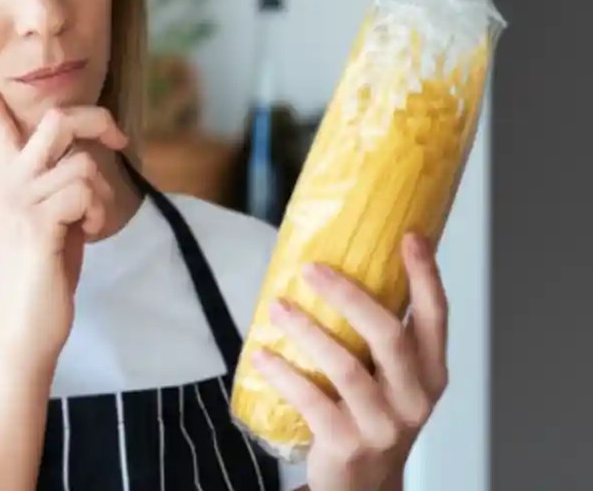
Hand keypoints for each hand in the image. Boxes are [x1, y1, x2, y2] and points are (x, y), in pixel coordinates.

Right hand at [0, 46, 127, 363]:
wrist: (24, 323)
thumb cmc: (44, 269)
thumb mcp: (53, 214)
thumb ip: (61, 179)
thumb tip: (88, 152)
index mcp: (9, 174)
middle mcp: (10, 181)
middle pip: (54, 118)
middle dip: (96, 120)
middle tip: (117, 141)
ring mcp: (22, 202)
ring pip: (80, 161)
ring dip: (102, 193)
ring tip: (91, 220)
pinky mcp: (39, 225)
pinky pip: (85, 193)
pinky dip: (100, 214)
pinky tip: (87, 234)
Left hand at [252, 233, 448, 490]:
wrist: (364, 485)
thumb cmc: (371, 418)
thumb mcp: (390, 379)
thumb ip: (377, 338)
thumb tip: (336, 271)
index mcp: (431, 373)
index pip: (436, 317)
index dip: (425, 275)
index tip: (409, 235)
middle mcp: (415, 398)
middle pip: (389, 335)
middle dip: (349, 296)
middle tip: (313, 267)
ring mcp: (383, 425)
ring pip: (346, 367)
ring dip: (307, 330)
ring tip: (278, 306)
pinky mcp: (348, 444)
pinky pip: (312, 400)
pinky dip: (284, 374)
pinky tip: (263, 353)